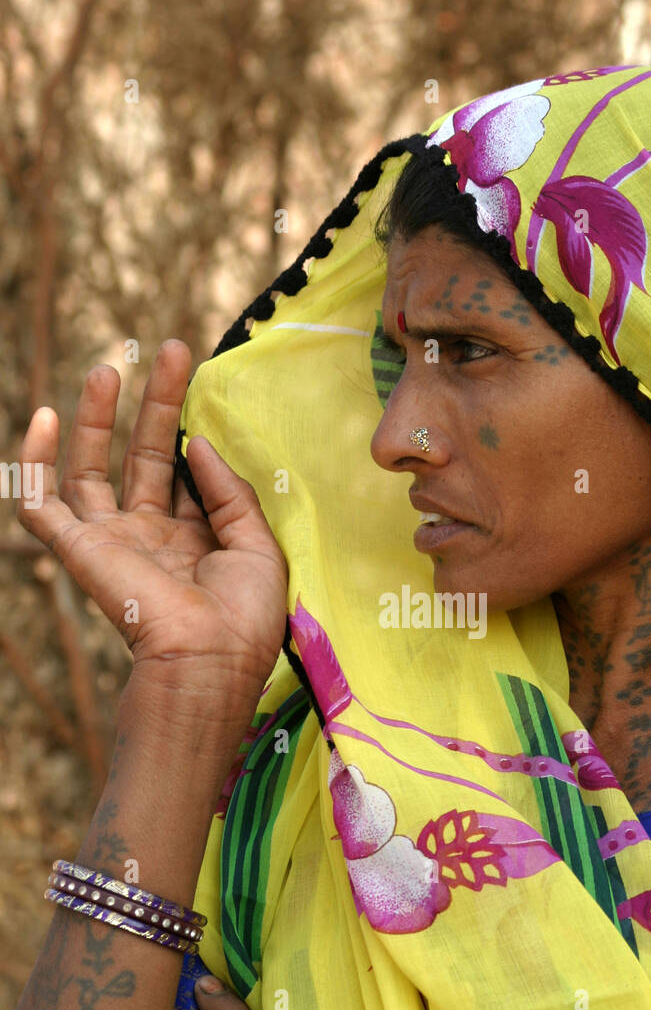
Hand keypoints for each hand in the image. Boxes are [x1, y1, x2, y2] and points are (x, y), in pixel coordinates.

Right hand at [17, 340, 287, 698]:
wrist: (207, 659)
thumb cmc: (243, 617)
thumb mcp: (258, 546)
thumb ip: (231, 491)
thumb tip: (198, 442)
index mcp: (195, 541)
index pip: (185, 475)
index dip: (190, 430)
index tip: (201, 382)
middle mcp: (150, 538)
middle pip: (144, 457)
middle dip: (154, 405)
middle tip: (171, 350)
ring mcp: (112, 542)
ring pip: (92, 470)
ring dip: (98, 419)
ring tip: (109, 367)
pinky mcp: (78, 550)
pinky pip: (41, 502)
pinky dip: (34, 461)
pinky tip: (44, 416)